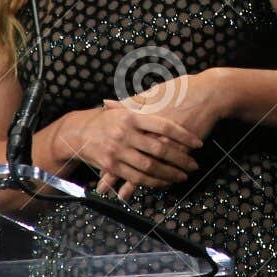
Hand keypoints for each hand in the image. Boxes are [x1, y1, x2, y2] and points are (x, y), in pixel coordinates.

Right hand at [53, 103, 202, 197]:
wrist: (78, 132)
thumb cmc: (108, 119)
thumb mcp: (126, 109)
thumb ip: (145, 104)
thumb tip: (171, 94)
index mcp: (132, 116)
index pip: (164, 127)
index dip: (184, 136)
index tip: (197, 143)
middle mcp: (125, 133)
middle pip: (159, 149)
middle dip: (180, 159)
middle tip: (194, 164)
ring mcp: (117, 151)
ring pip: (149, 166)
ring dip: (169, 173)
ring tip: (183, 176)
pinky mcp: (111, 166)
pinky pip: (136, 177)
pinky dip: (153, 182)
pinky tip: (165, 182)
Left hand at [97, 68, 232, 199]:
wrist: (208, 95)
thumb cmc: (180, 91)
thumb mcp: (152, 94)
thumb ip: (129, 102)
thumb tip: (106, 102)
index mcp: (140, 118)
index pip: (119, 141)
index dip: (108, 154)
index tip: (97, 167)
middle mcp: (150, 131)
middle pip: (129, 156)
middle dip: (115, 174)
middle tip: (103, 188)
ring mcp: (166, 141)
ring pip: (147, 166)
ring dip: (135, 182)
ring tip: (123, 195)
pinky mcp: (181, 148)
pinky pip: (168, 167)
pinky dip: (160, 179)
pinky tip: (153, 188)